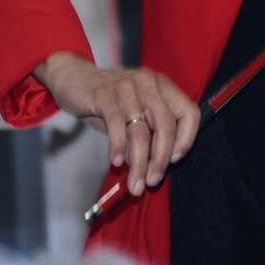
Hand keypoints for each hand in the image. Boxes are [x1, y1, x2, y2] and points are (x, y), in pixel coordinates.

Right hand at [34, 52, 199, 195]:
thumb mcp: (135, 113)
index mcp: (163, 87)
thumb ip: (149, 133)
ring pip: (140, 130)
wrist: (76, 80)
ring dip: (139, 162)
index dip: (186, 139)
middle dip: (161, 157)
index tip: (175, 160)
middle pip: (165, 124)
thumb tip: (156, 166)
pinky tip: (117, 162)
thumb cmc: (111, 102)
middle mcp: (149, 84)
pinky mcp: (105, 95)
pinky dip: (119, 146)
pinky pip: (116, 124)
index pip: (189, 112)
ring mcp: (127, 87)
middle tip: (152, 181)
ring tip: (135, 183)